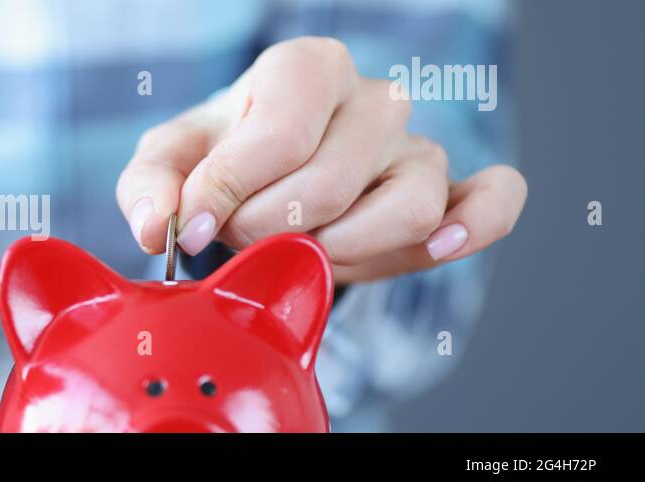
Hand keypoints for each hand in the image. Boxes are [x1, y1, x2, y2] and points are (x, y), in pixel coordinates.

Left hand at [116, 37, 525, 282]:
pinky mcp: (449, 194)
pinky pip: (494, 200)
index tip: (194, 227)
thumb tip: (161, 225)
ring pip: (411, 206)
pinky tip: (441, 243)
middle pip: (333, 182)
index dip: (231, 192)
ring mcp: (416, 146)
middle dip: (271, 228)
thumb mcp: (168, 162)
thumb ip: (150, 186)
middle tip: (242, 234)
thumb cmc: (219, 161)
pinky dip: (477, 223)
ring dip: (344, 249)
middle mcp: (371, 99)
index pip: (281, 134)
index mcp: (304, 70)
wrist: (262, 182)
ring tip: (303, 249)